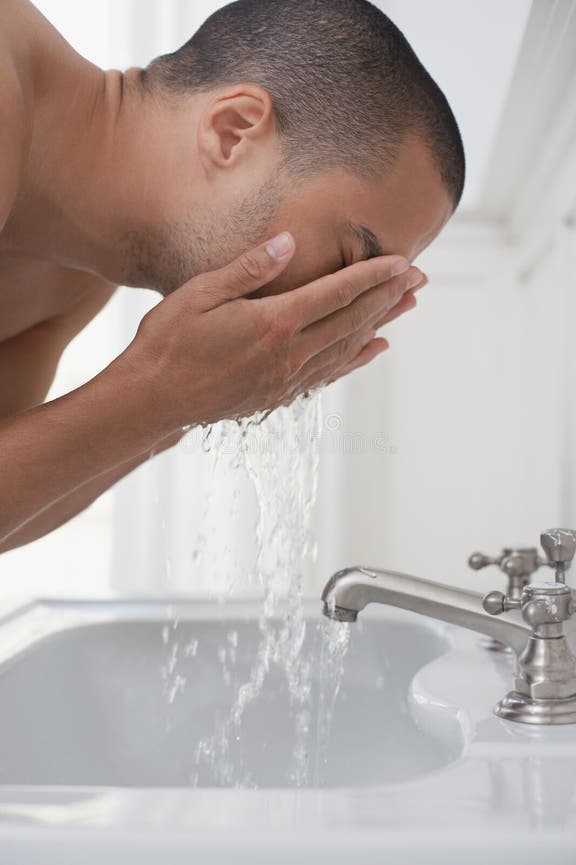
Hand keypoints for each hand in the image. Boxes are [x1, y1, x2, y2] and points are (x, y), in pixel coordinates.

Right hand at [122, 231, 424, 430]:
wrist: (151, 401)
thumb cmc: (167, 342)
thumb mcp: (200, 294)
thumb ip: (248, 269)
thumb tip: (289, 242)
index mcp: (273, 323)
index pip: (337, 293)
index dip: (373, 276)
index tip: (404, 262)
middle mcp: (289, 354)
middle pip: (352, 320)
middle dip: (388, 297)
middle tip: (420, 280)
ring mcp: (286, 379)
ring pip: (347, 347)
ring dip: (380, 325)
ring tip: (407, 308)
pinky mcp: (278, 395)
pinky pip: (330, 375)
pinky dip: (356, 359)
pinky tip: (374, 349)